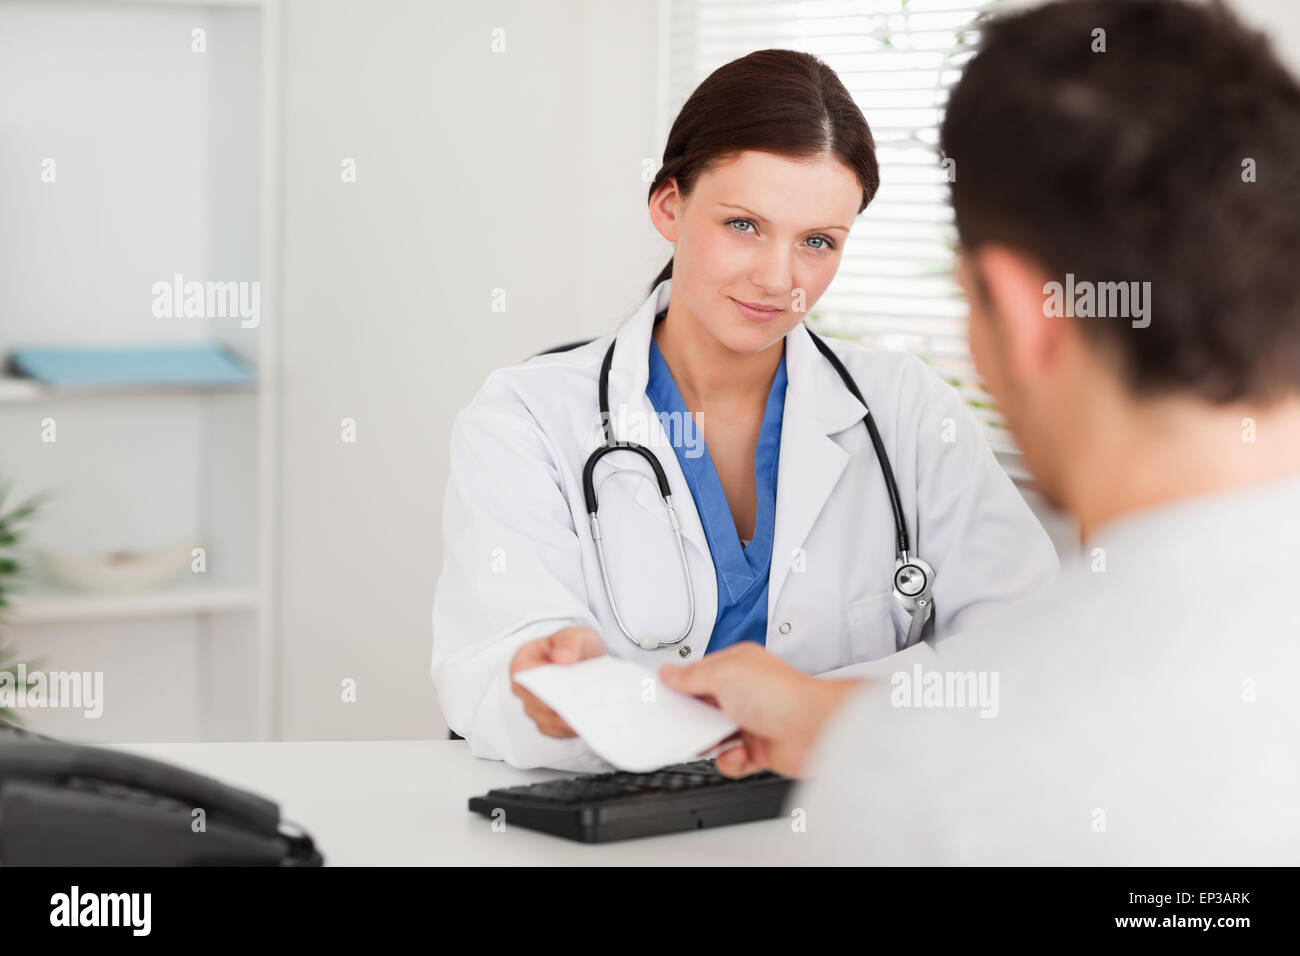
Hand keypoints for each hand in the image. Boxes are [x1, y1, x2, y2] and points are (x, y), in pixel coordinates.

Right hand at [509, 625, 606, 737]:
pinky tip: (589, 721)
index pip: (521, 677)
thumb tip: (562, 657)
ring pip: (547, 721)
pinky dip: (573, 728)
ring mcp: (537, 708)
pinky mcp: (551, 723)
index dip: (537, 685)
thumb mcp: (577, 635)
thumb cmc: (577, 647)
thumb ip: (569, 642)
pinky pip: (558, 731)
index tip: (558, 689)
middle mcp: (526, 688)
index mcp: (525, 661)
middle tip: (580, 705)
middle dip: (557, 705)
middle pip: (535, 704)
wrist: (591, 661)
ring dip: (567, 719)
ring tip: (589, 713)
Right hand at [659, 642, 860, 778]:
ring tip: (709, 740)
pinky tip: (736, 753)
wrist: (816, 729)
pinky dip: (731, 760)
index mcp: (739, 666)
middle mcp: (747, 692)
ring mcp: (753, 721)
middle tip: (683, 721)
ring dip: (711, 741)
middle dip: (694, 716)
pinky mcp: (760, 749)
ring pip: (717, 734)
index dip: (683, 683)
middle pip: (706, 706)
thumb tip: (670, 673)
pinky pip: (733, 759)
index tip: (665, 693)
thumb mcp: (723, 674)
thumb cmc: (781, 694)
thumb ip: (692, 676)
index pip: (701, 672)